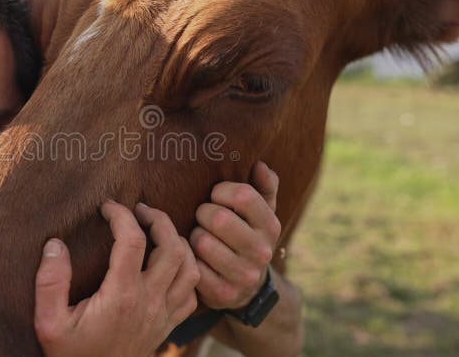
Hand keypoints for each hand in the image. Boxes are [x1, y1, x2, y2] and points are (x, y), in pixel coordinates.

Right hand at [34, 201, 199, 356]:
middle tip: (139, 209)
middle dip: (158, 219)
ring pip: (190, 267)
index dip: (121, 215)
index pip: (132, 241)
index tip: (107, 207)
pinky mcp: (168, 325)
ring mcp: (163, 315)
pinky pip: (193, 292)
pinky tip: (169, 263)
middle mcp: (149, 302)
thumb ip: (50, 282)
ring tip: (158, 230)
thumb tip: (55, 244)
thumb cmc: (71, 355)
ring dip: (178, 242)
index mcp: (121, 296)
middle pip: (172, 247)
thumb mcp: (48, 323)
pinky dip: (187, 270)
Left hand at [189, 161, 280, 309]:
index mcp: (270, 226)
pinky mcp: (223, 294)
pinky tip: (192, 256)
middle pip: (218, 219)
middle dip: (203, 213)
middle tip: (201, 216)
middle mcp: (261, 252)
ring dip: (194, 236)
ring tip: (198, 236)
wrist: (248, 286)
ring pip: (202, 243)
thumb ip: (264, 185)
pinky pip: (193, 267)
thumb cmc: (246, 235)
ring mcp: (243, 276)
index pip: (243, 196)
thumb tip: (259, 164)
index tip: (215, 195)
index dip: (221, 191)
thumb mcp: (260, 211)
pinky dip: (188, 258)